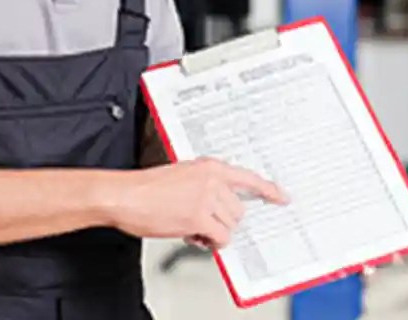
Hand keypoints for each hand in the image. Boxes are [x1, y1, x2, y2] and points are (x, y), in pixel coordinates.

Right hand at [108, 157, 287, 247]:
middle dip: (224, 220)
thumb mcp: (182, 175)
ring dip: (215, 231)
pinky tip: (193, 235)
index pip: (248, 177)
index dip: (269, 190)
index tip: (282, 197)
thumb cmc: (146, 188)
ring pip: (230, 225)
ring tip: (193, 227)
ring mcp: (208, 198)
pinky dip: (210, 242)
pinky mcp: (200, 217)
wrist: (125, 196)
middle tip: (203, 222)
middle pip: (239, 209)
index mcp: (210, 166)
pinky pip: (220, 238)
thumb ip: (204, 185)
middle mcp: (213, 180)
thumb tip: (218, 204)